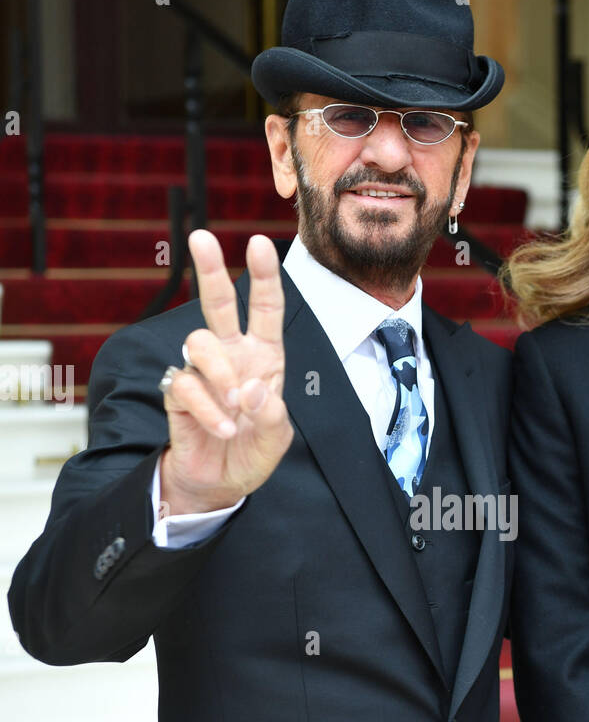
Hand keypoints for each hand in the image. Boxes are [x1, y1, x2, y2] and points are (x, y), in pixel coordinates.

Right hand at [159, 230, 292, 514]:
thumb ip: (271, 414)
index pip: (264, 309)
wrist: (221, 484)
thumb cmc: (253, 452)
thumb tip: (252, 388)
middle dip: (211, 269)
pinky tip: (224, 430)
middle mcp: (231, 356)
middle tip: (201, 237)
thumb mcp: (277, 438)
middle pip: (217, 303)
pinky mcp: (178, 393)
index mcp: (263, 356)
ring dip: (220, 372)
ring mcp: (202, 372)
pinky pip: (187, 386)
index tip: (259, 242)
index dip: (263, 276)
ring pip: (199, 341)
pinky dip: (208, 410)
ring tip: (236, 404)